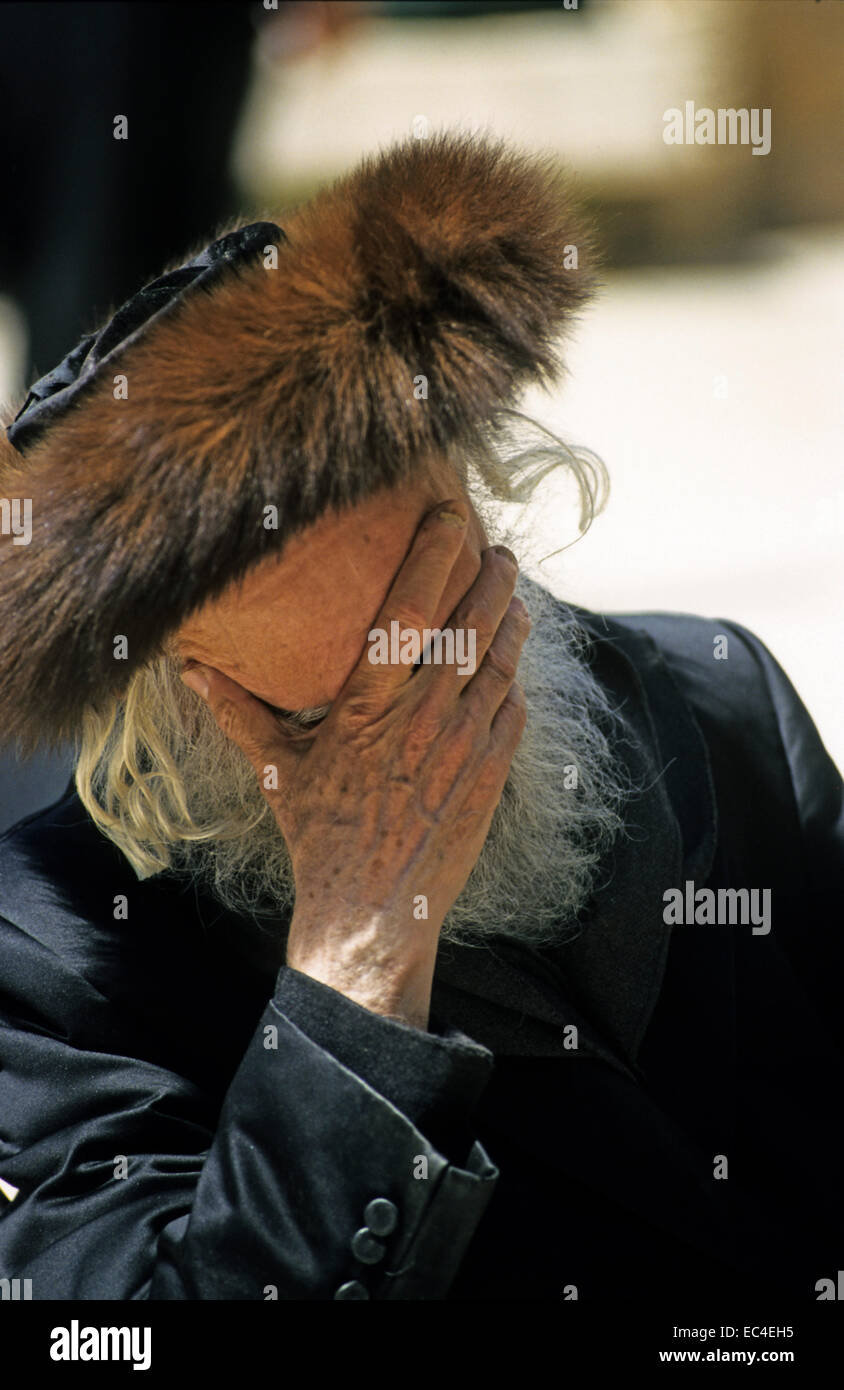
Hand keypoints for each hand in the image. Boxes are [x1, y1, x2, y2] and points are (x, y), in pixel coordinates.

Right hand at [181, 500, 529, 1028]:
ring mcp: (463, 745)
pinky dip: (515, 675)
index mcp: (365, 708)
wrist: (372, 911)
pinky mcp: (490, 773)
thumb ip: (239, 712)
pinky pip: (513, 707)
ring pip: (501, 661)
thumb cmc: (320, 836)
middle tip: (497, 550)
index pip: (408, 611)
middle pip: (471, 625)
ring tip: (512, 591)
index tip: (452, 520)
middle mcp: (420, 718)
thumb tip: (188, 670)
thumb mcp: (278, 770)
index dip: (435, 556)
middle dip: (491, 577)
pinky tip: (512, 657)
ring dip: (512, 619)